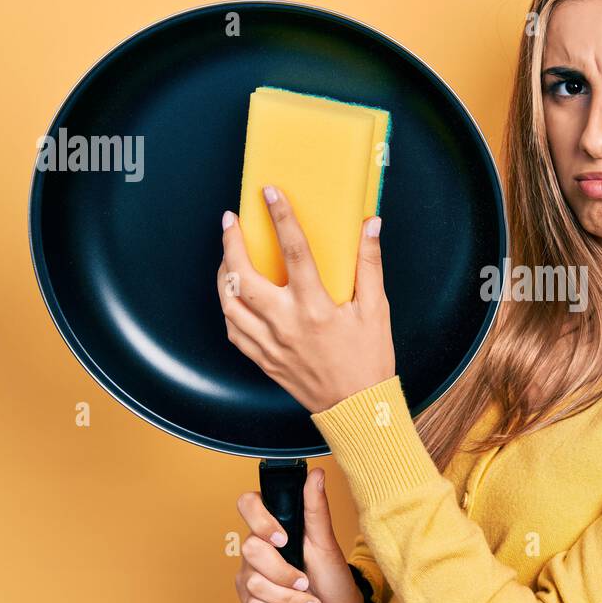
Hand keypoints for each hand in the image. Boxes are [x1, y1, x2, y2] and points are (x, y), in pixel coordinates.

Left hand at [217, 185, 394, 414]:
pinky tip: (234, 296)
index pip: (293, 251)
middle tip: (231, 222)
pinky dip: (229, 308)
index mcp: (315, 308)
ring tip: (227, 255)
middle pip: (243, 276)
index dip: (280, 217)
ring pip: (229, 303)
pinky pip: (233, 330)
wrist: (357, 408)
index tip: (269, 194)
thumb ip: (369, 264)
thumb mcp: (377, 310)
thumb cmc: (369, 360)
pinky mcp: (263, 359)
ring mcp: (270, 344)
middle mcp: (286, 324)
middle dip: (231, 244)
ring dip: (223, 274)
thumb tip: (371, 226)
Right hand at [233, 467, 366, 602]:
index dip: (260, 521)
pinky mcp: (249, 599)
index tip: (283, 539)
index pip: (248, 504)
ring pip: (255, 583)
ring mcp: (250, 573)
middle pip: (251, 551)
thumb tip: (316, 473)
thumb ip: (316, 508)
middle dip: (284, 573)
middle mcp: (258, 546)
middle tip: (306, 581)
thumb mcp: (326, 541)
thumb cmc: (331, 574)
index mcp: (275, 525)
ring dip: (289, 599)